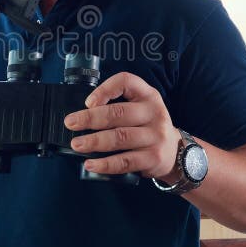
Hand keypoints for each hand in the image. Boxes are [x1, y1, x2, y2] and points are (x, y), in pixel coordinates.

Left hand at [64, 71, 180, 179]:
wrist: (175, 152)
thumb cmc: (147, 126)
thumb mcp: (140, 106)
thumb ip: (118, 104)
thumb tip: (82, 114)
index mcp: (147, 95)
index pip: (126, 82)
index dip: (105, 89)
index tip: (88, 102)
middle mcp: (153, 112)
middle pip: (118, 113)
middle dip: (90, 118)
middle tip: (70, 123)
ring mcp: (155, 136)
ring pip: (120, 137)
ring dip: (94, 141)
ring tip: (77, 144)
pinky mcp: (153, 157)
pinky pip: (125, 161)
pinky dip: (105, 164)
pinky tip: (91, 165)